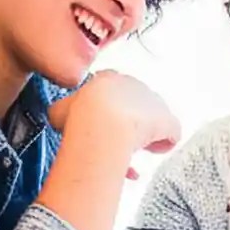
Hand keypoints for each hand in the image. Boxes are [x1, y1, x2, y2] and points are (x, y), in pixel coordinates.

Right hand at [49, 69, 180, 156]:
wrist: (101, 122)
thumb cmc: (78, 117)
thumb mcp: (59, 111)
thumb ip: (64, 110)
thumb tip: (63, 116)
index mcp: (108, 79)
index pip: (112, 91)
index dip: (110, 109)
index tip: (104, 124)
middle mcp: (134, 85)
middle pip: (135, 105)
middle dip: (130, 123)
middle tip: (119, 141)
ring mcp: (153, 100)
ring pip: (153, 119)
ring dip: (145, 135)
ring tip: (134, 151)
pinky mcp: (167, 119)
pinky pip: (170, 133)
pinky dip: (162, 144)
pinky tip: (152, 151)